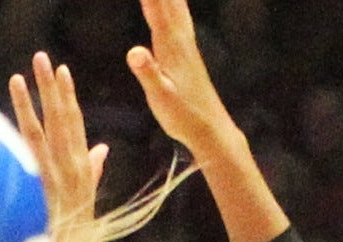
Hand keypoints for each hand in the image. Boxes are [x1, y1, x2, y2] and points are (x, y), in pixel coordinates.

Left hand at [6, 53, 107, 231]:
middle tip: (42, 59)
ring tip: (19, 76)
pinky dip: (20, 130)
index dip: (69, 97)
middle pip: (61, 120)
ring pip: (42, 131)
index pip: (76, 125)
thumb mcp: (86, 198)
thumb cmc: (74, 233)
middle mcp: (72, 168)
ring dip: (31, 102)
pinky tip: (10, 115)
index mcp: (83, 169)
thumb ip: (93, 170)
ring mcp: (55, 177)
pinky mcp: (41, 188)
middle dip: (51, 88)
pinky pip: (28, 153)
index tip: (62, 73)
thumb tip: (102, 148)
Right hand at [124, 0, 236, 162]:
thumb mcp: (160, 97)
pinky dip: (174, 4)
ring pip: (176, 6)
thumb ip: (147, 72)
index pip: (156, 8)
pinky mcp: (188, 52)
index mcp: (171, 46)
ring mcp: (186, 44)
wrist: (209, 128)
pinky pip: (180, 17)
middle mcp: (180, 39)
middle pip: (167, 1)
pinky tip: (173, 4)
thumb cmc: (183, 115)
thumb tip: (133, 51)